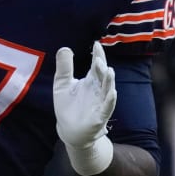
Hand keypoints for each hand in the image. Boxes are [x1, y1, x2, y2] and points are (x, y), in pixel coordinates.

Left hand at [53, 41, 115, 175]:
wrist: (69, 130)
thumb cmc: (68, 106)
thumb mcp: (62, 84)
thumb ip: (64, 67)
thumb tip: (65, 48)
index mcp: (91, 80)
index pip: (96, 65)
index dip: (98, 55)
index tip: (96, 44)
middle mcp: (98, 89)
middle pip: (103, 76)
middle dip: (102, 67)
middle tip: (98, 59)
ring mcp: (101, 102)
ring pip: (108, 90)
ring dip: (109, 81)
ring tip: (108, 71)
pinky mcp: (100, 116)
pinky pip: (107, 107)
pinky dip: (110, 100)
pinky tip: (112, 93)